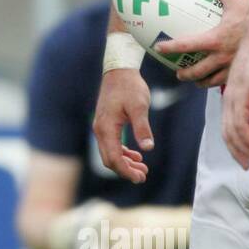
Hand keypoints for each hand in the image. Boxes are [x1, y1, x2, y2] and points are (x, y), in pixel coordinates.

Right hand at [92, 67, 153, 183]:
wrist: (119, 71)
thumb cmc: (130, 87)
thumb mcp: (139, 106)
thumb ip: (142, 127)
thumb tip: (148, 147)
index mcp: (106, 128)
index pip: (114, 157)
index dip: (126, 171)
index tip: (141, 177)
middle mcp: (100, 130)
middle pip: (109, 159)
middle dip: (126, 170)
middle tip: (143, 176)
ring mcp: (101, 127)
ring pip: (110, 153)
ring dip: (125, 162)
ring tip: (143, 168)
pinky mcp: (106, 123)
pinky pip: (111, 144)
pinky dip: (122, 152)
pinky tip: (136, 154)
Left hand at [154, 0, 248, 87]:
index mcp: (215, 40)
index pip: (186, 45)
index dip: (170, 47)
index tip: (159, 48)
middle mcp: (221, 56)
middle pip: (197, 71)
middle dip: (185, 74)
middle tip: (179, 73)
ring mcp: (233, 67)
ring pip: (212, 81)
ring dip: (202, 82)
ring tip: (197, 81)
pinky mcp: (244, 71)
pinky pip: (230, 81)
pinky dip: (221, 83)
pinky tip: (222, 81)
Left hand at [221, 37, 248, 169]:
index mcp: (235, 99)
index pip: (232, 127)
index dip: (244, 141)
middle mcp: (230, 100)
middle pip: (227, 133)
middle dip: (238, 151)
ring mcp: (234, 97)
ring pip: (232, 131)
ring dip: (244, 148)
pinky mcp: (241, 93)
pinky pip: (239, 122)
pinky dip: (246, 137)